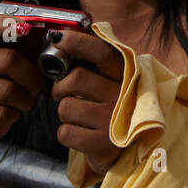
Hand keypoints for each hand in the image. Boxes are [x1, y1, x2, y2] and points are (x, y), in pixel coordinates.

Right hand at [0, 13, 45, 142]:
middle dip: (31, 76)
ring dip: (25, 98)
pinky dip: (14, 114)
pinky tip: (11, 112)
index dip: (2, 22)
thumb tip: (53, 39)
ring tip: (25, 101)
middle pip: (8, 60)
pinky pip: (1, 112)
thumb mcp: (9, 63)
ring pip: (7, 91)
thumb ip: (25, 49)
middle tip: (37, 86)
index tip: (25, 28)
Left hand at [49, 30, 124, 175]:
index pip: (101, 52)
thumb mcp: (114, 83)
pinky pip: (65, 132)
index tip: (59, 37)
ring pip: (66, 107)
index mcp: (126, 74)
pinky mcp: (102, 144)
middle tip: (63, 92)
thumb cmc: (113, 108)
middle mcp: (123, 95)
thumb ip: (96, 64)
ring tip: (79, 116)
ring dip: (65, 112)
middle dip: (61, 87)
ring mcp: (113, 120)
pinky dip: (66, 133)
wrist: (129, 150)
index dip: (78, 42)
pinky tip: (81, 132)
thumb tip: (63, 40)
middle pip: (76, 79)